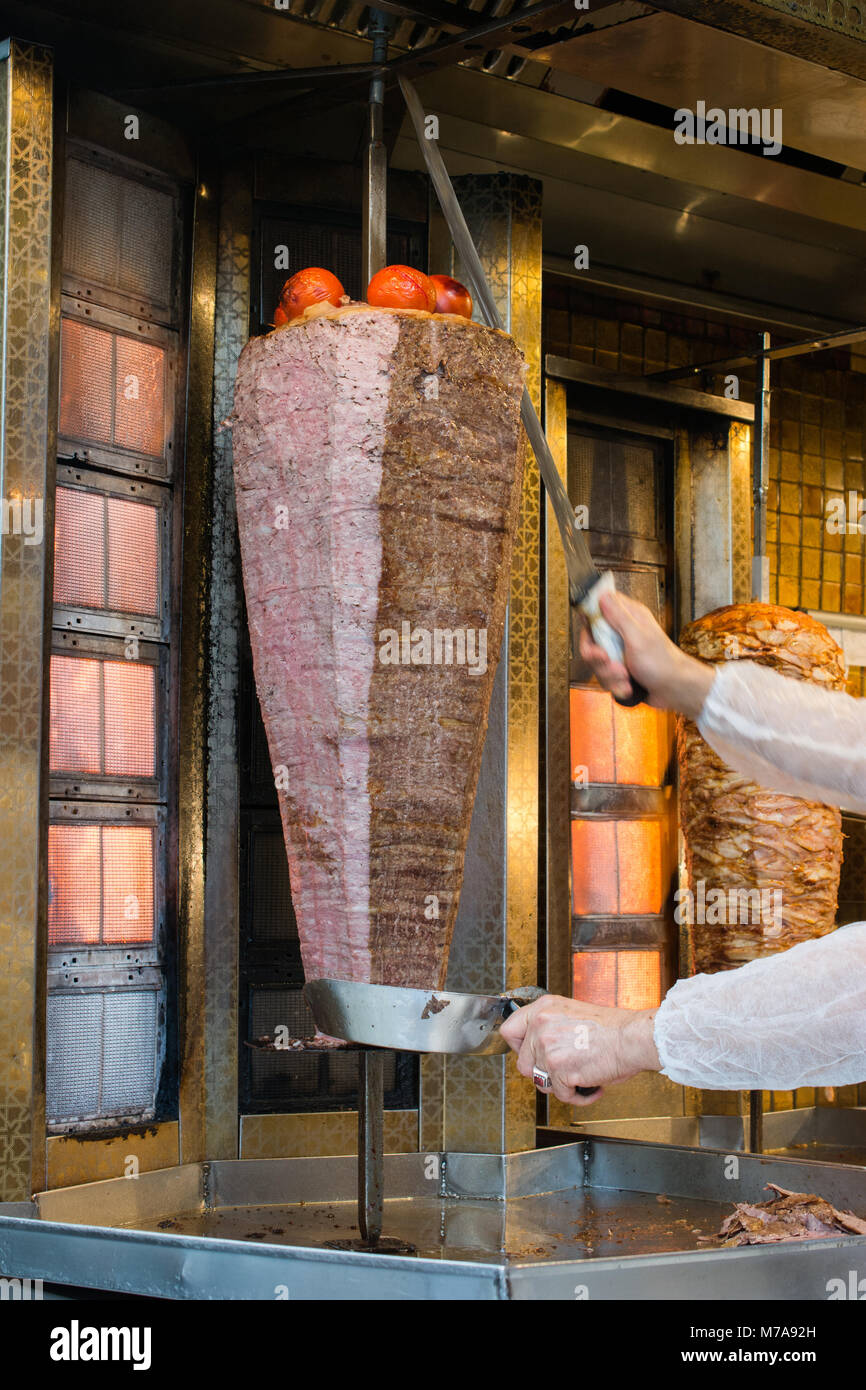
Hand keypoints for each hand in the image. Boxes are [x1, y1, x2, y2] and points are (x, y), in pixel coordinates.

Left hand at [499, 994, 660, 1106]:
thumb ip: (551, 1026)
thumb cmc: (612, 1029)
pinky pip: (561, 1094)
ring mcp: (547, 1047)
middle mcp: (541, 1025)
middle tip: (565, 1071)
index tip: (530, 1056)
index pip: (510, 1031)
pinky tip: (592, 1085)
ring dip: (561, 1085)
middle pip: (523, 1064)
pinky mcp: (558, 1069)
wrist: (631, 1038)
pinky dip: (578, 1096)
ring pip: (542, 1082)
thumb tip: (540, 1048)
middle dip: (544, 1073)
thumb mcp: (572, 1014)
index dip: (518, 1049)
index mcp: (543, 1009)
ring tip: (582, 1076)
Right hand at [579, 591, 713, 718]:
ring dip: (609, 675)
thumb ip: (618, 616)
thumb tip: (603, 594)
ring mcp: (621, 653)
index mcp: (629, 618)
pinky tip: (629, 686)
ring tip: (625, 677)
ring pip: (598, 663)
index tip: (592, 637)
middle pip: (592, 641)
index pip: (599, 609)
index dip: (589, 622)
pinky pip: (606, 678)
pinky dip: (616, 685)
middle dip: (597, 658)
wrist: (675, 690)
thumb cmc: (662, 662)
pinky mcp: (621, 670)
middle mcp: (623, 633)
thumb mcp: (637, 637)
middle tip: (608, 661)